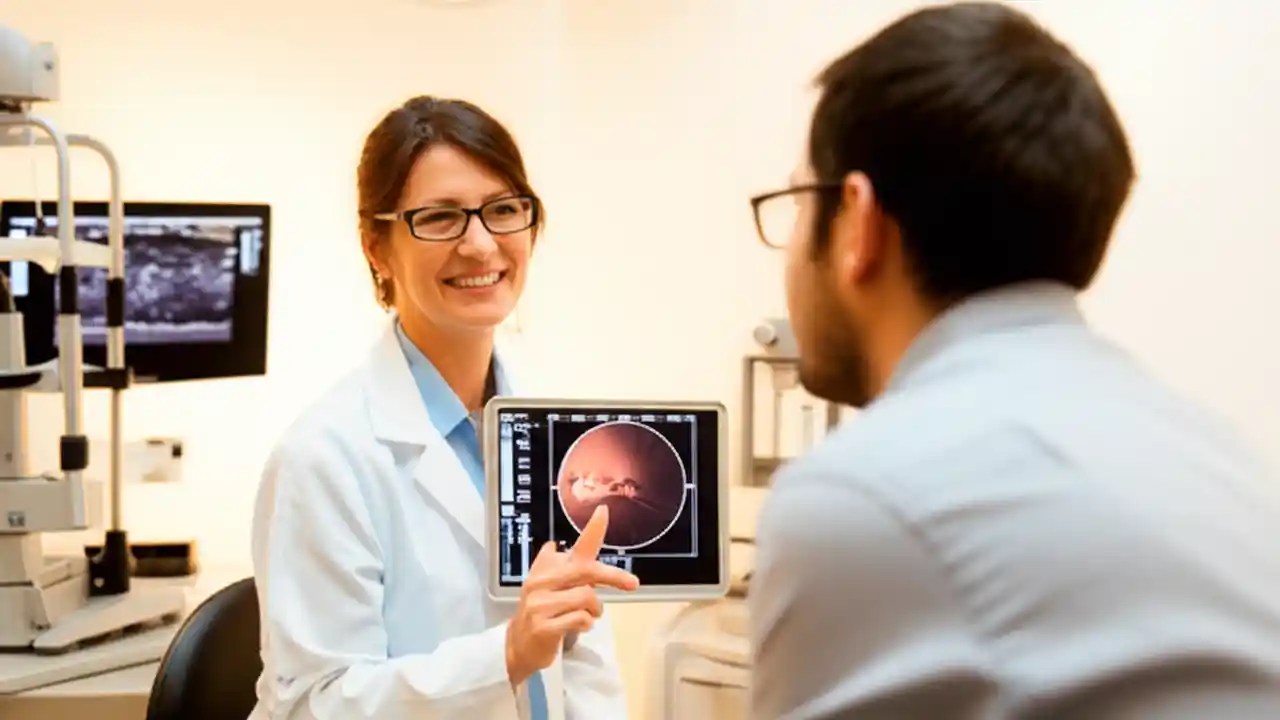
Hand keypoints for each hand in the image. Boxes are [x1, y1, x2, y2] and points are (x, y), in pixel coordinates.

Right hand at [505, 505, 639, 685]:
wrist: (519, 643)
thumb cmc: (542, 610)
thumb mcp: (549, 584)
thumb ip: (561, 566)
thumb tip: (555, 545)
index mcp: (548, 567)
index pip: (575, 545)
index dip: (592, 528)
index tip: (603, 511)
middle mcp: (542, 580)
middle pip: (587, 570)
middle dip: (614, 576)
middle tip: (632, 583)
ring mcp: (540, 603)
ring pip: (587, 597)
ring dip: (595, 609)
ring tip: (589, 615)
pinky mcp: (543, 625)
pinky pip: (580, 619)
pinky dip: (586, 623)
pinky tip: (579, 626)